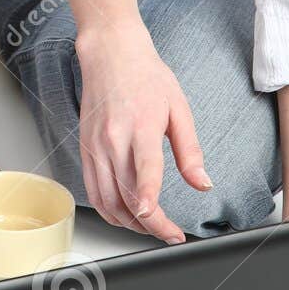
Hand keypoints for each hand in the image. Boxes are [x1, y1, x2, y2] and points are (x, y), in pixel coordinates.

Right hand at [75, 18, 211, 243]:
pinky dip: (108, 211)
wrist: (111, 55)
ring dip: (129, 223)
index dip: (149, 200)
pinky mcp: (86, 150)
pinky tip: (126, 216)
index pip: (143, 170)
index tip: (160, 222)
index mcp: (140, 126)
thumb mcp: (179, 109)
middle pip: (125, 194)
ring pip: (106, 199)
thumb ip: (190, 151)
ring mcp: (95, 147)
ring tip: (151, 228)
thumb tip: (203, 183)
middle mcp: (112, 139)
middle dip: (150, 223)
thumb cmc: (146, 77)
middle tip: (171, 234)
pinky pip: (93, 191)